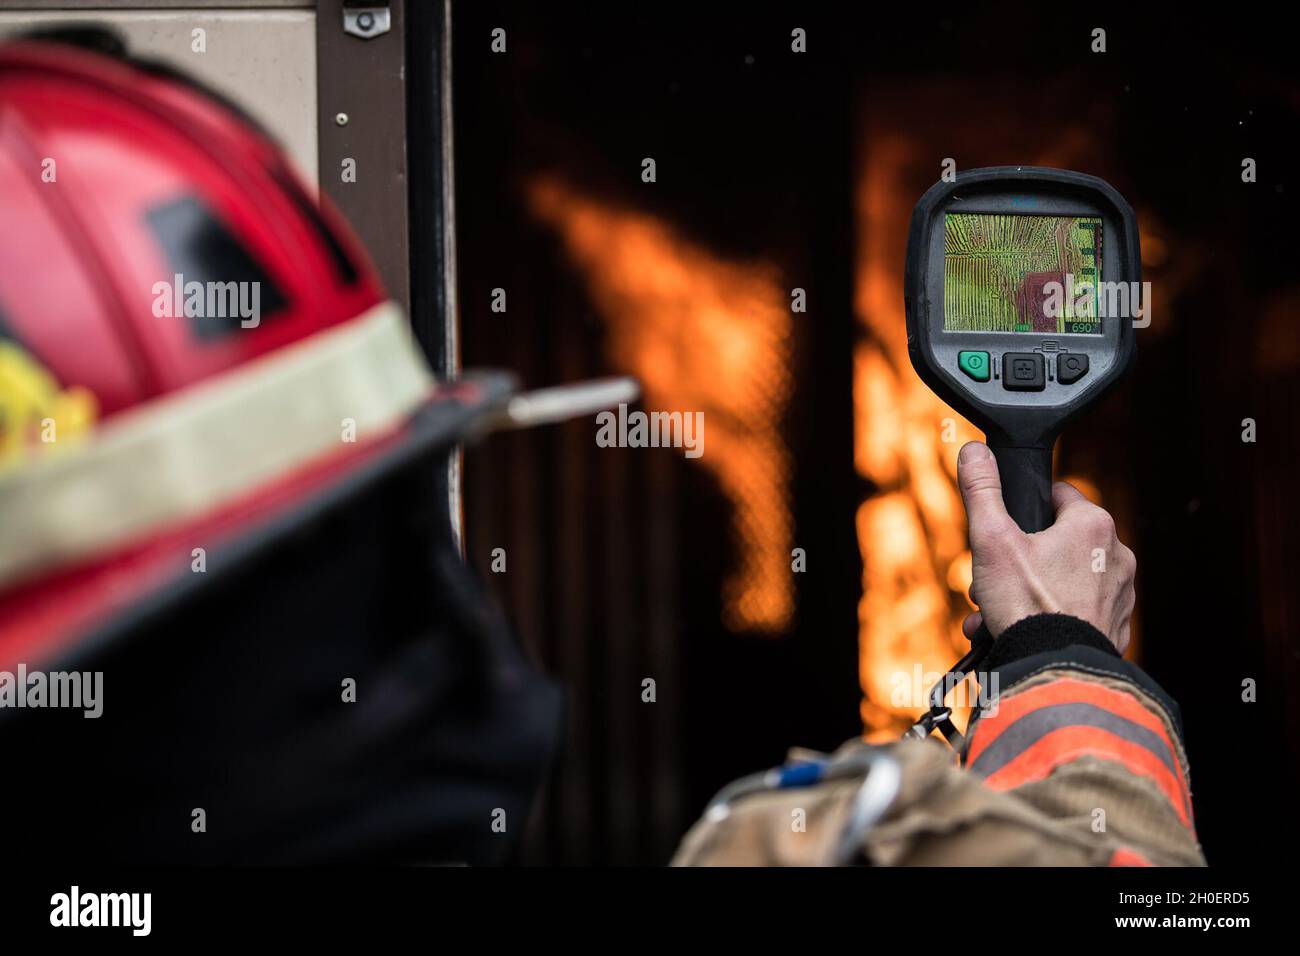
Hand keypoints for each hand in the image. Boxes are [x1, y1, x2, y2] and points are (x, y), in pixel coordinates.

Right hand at [956, 441, 1135, 653]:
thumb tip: (974, 451)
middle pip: (1057, 543)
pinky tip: (1021, 633)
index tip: (1004, 532)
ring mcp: (1120, 594)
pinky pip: (1076, 612)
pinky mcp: (1115, 627)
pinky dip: (1049, 619)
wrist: (1056, 669)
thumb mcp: (991, 539)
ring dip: (1027, 594)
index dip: (1024, 511)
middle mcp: (1116, 554)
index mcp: (1092, 525)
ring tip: (996, 615)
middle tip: (991, 582)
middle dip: (1018, 562)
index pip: (1058, 495)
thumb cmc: (1027, 603)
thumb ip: (982, 490)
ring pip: (1063, 580)